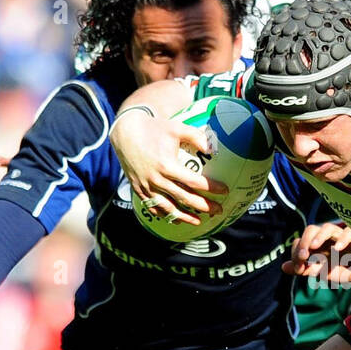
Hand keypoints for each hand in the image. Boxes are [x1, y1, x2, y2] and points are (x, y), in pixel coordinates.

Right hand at [110, 112, 227, 226]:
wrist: (126, 132)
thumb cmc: (154, 128)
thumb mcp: (177, 128)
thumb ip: (196, 137)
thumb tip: (213, 149)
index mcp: (167, 165)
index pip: (194, 182)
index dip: (211, 188)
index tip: (224, 190)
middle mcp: (156, 179)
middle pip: (184, 198)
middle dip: (204, 206)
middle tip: (218, 210)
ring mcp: (146, 186)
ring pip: (168, 207)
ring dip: (185, 217)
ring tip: (199, 221)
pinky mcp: (138, 188)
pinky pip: (152, 206)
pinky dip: (165, 215)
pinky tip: (175, 219)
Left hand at [282, 221, 350, 285]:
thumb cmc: (350, 270)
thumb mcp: (326, 274)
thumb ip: (306, 270)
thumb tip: (284, 267)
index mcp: (318, 246)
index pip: (301, 242)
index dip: (295, 253)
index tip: (298, 269)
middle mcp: (328, 239)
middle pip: (311, 230)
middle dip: (303, 242)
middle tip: (302, 258)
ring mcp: (342, 237)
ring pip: (327, 227)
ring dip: (318, 236)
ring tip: (313, 248)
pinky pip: (349, 232)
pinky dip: (342, 238)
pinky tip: (337, 248)